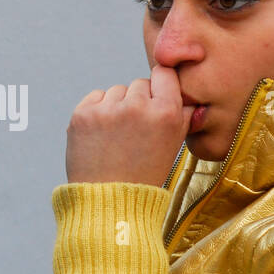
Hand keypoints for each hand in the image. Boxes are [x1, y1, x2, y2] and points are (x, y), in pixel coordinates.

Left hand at [65, 64, 192, 185]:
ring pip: (117, 90)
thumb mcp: (174, 145)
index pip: (164, 73)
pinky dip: (98, 110)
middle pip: (139, 83)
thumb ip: (184, 116)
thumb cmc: (144, 174)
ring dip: (118, 106)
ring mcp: (107, 109)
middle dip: (139, 101)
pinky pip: (96, 97)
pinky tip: (103, 134)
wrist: (109, 200)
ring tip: (118, 136)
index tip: (156, 97)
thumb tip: (190, 94)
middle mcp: (137, 107)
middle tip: (136, 130)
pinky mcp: (83, 114)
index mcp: (166, 113)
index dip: (160, 85)